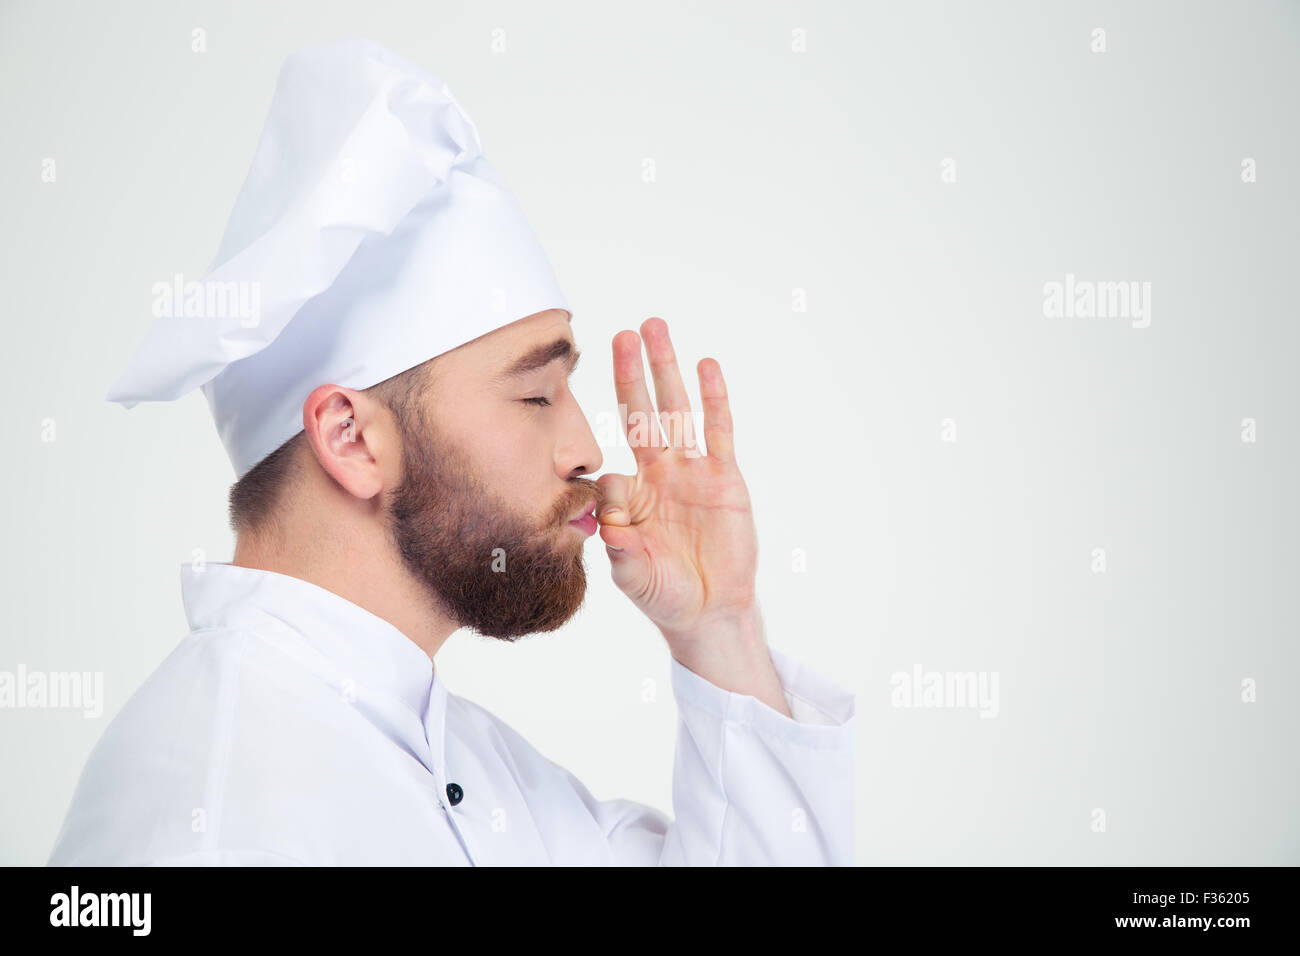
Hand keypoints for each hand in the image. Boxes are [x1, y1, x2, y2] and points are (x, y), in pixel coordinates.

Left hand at [597, 318, 787, 714]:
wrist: (709, 611)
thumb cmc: (663, 593)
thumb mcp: (631, 574)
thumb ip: (617, 546)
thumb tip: (604, 516)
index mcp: (631, 496)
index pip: (611, 467)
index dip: (606, 481)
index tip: (606, 505)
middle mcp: (659, 474)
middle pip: (640, 412)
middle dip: (630, 373)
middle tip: (621, 333)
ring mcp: (691, 472)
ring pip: (676, 410)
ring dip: (665, 370)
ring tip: (655, 328)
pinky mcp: (724, 477)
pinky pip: (717, 431)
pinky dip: (713, 399)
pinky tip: (706, 366)